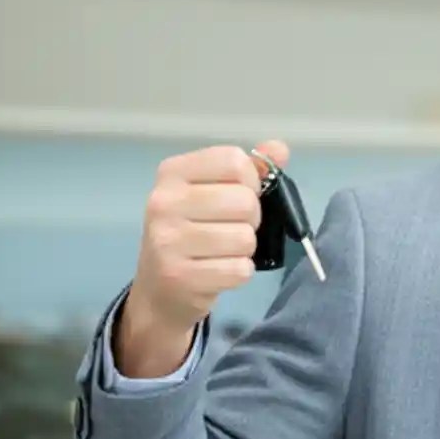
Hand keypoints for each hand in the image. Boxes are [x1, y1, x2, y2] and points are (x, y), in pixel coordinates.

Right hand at [115, 140, 288, 376]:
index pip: (234, 161)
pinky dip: (240, 272)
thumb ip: (248, 169)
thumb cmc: (192, 232)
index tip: (239, 194)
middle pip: (245, 201)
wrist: (160, 290)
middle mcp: (163, 203)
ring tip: (224, 251)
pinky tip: (219, 271)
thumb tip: (279, 148)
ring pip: (245, 238)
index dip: (251, 180)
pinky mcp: (180, 277)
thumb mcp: (212, 193)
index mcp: (172, 173)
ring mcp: (168, 241)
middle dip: (251, 218)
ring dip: (245, 248)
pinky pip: (239, 269)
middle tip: (232, 228)